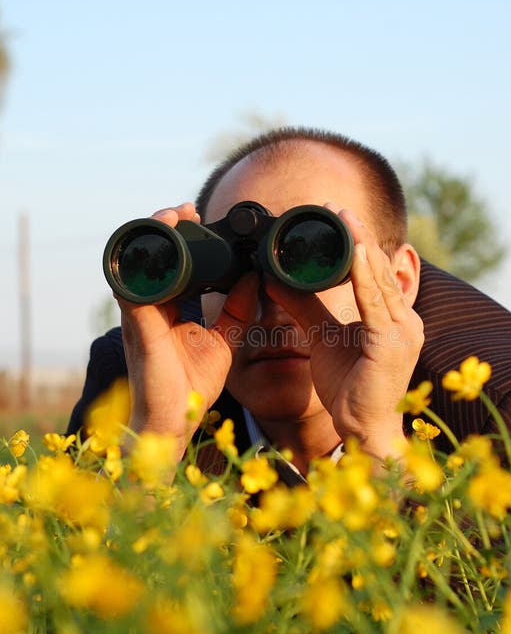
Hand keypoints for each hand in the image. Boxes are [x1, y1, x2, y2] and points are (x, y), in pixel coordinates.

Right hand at [116, 202, 257, 456]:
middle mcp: (150, 308)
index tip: (198, 216)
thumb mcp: (224, 340)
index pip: (174, 264)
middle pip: (153, 257)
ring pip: (139, 265)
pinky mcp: (139, 328)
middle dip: (165, 228)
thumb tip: (254, 276)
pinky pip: (134, 291)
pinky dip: (144, 268)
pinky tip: (159, 248)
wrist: (173, 424)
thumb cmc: (190, 387)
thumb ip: (238, 310)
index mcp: (169, 309)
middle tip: (185, 209)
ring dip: (153, 238)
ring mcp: (140, 316)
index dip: (183, 238)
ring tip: (172, 216)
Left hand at [263, 208, 423, 459]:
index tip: (338, 215)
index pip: (373, 272)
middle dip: (358, 236)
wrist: (363, 430)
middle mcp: (405, 319)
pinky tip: (354, 252)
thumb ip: (305, 306)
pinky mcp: (394, 343)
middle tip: (338, 207)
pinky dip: (364, 276)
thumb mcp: (323, 337)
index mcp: (393, 317)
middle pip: (378, 269)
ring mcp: (404, 330)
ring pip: (378, 280)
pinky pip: (375, 303)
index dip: (357, 242)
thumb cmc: (350, 388)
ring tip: (346, 219)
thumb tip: (276, 278)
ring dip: (361, 246)